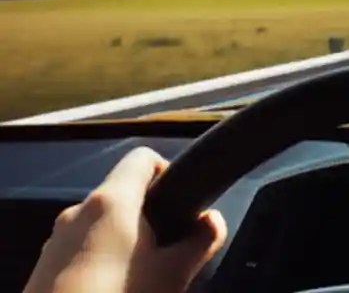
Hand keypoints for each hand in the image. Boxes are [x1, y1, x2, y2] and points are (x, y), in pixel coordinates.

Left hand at [23, 147, 226, 292]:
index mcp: (111, 202)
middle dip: (150, 219)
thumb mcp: (174, 274)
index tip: (180, 204)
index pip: (143, 158)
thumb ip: (202, 240)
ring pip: (103, 225)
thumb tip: (213, 221)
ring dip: (125, 243)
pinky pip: (82, 249)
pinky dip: (102, 261)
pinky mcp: (46, 266)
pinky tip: (114, 290)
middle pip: (124, 196)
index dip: (168, 172)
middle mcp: (78, 212)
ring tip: (140, 278)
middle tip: (167, 253)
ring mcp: (57, 239)